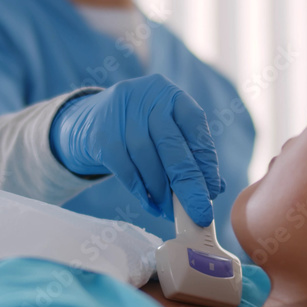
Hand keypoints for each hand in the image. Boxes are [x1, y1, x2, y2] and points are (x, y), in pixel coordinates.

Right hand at [50, 74, 224, 225]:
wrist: (90, 119)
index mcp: (171, 95)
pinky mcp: (102, 136)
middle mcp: (147, 99)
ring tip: (171, 211)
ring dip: (162, 191)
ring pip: (147, 159)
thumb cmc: (140, 129)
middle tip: (198, 212)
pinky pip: (125, 169)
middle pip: (172, 145)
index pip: (195, 125)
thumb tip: (216, 188)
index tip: (213, 191)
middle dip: (188, 183)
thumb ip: (190, 152)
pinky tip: (151, 205)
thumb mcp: (166, 129)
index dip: (206, 160)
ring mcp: (121, 115)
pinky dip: (141, 191)